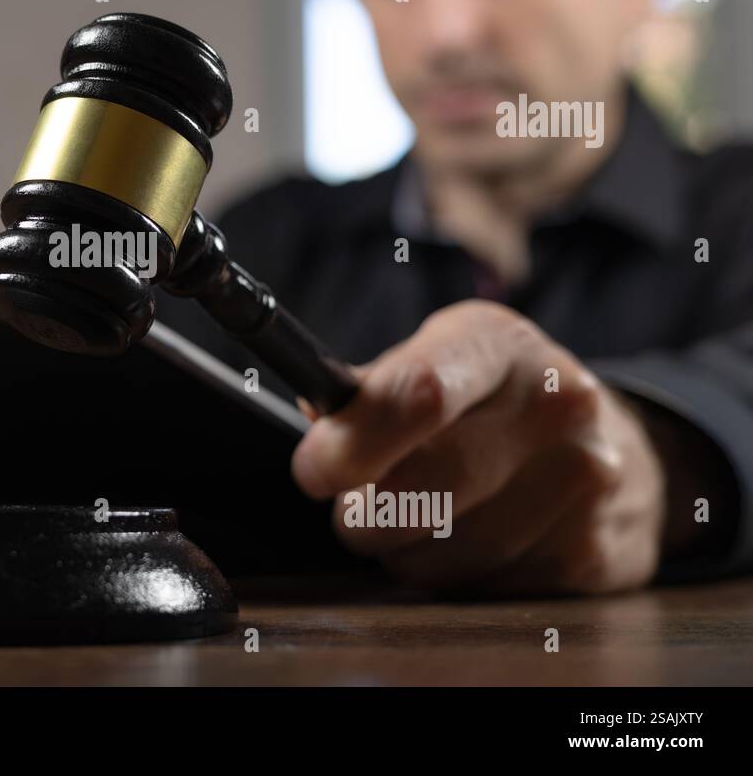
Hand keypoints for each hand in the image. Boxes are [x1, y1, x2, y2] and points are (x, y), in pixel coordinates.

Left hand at [292, 300, 668, 595]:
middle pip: (417, 490)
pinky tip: (476, 539)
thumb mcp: (442, 359)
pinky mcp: (594, 553)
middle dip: (363, 512)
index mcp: (499, 344)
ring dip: (406, 549)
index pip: (419, 392)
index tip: (314, 470)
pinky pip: (478, 590)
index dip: (353, 441)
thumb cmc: (495, 402)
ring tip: (429, 517)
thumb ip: (374, 388)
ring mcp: (585, 480)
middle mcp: (555, 405)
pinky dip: (455, 576)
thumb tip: (320, 423)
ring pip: (437, 555)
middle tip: (358, 504)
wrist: (619, 445)